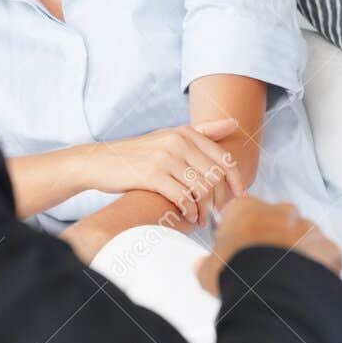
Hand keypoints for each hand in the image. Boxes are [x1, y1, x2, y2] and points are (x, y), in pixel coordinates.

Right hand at [82, 118, 244, 225]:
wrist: (101, 161)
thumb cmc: (139, 153)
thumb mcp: (170, 136)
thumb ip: (203, 131)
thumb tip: (234, 123)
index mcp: (185, 133)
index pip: (223, 157)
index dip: (236, 179)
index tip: (240, 196)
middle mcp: (177, 142)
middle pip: (214, 175)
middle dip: (219, 199)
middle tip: (217, 213)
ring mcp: (165, 158)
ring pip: (200, 188)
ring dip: (205, 209)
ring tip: (202, 219)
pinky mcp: (152, 175)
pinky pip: (182, 197)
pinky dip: (189, 211)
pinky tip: (189, 217)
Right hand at [194, 196, 341, 295]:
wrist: (272, 291)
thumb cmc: (239, 273)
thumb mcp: (208, 271)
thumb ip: (206, 264)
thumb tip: (201, 267)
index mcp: (246, 209)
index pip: (242, 213)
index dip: (239, 233)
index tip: (237, 249)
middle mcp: (280, 212)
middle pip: (275, 222)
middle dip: (271, 240)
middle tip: (261, 267)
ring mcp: (307, 228)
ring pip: (302, 238)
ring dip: (295, 254)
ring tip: (284, 281)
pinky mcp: (327, 247)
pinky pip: (324, 256)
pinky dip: (318, 268)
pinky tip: (305, 285)